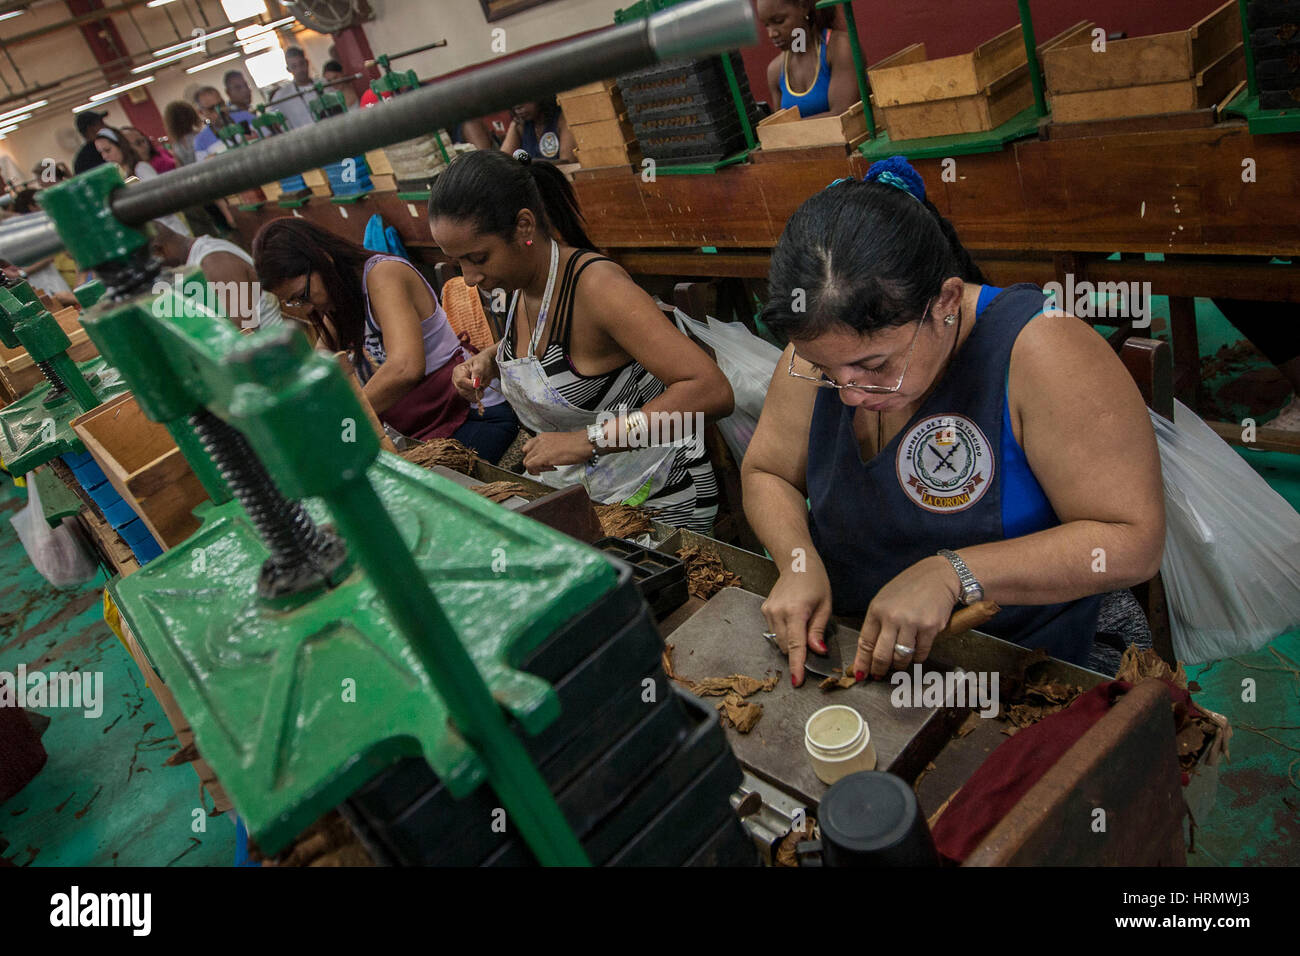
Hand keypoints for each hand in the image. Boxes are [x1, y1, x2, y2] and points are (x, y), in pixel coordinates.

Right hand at [452, 349, 496, 403]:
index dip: (470, 385)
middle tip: (482, 385)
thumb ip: (477, 374)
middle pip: (462, 390)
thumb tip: (475, 384)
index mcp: (458, 371)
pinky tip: (481, 391)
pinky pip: (469, 398)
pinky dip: (477, 397)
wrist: (485, 365)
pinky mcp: (465, 392)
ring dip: (476, 394)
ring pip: (466, 396)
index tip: (479, 384)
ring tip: (482, 386)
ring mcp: (460, 387)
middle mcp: (456, 380)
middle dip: (474, 390)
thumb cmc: (481, 362)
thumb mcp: (480, 365)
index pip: (460, 381)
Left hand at [521, 430, 594, 473]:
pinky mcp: (544, 457)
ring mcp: (541, 449)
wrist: (584, 443)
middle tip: (546, 466)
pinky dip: (537, 471)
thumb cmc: (577, 443)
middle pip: (527, 456)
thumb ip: (549, 447)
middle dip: (535, 464)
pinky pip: (531, 466)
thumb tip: (548, 456)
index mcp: (543, 436)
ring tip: (549, 468)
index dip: (533, 456)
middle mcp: (539, 441)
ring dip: (536, 468)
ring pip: (527, 462)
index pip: (527, 447)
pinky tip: (550, 469)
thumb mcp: (558, 442)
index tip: (540, 461)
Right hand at [760, 558, 832, 687]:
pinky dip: (785, 633)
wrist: (796, 562)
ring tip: (803, 626)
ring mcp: (768, 611)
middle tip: (812, 645)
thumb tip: (817, 651)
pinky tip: (793, 620)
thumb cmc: (816, 582)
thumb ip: (819, 630)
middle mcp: (778, 612)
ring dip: (791, 643)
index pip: (795, 645)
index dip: (797, 665)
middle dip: (798, 653)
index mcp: (796, 611)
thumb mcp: (825, 605)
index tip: (796, 682)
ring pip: (779, 641)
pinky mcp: (765, 610)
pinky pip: (775, 631)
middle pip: (786, 646)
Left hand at [853, 555, 960, 679]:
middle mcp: (892, 617)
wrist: (938, 576)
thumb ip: (877, 623)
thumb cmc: (910, 587)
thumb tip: (869, 650)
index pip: (865, 642)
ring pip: (901, 657)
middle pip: (881, 655)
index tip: (860, 673)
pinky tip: (916, 652)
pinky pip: (920, 653)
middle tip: (879, 675)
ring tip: (899, 664)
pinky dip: (917, 657)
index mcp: (877, 609)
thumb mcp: (886, 599)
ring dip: (899, 665)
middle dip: (879, 669)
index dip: (862, 662)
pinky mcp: (930, 628)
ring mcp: (912, 623)